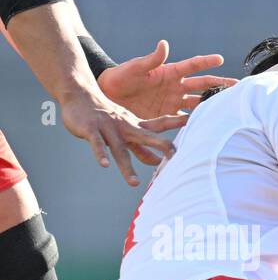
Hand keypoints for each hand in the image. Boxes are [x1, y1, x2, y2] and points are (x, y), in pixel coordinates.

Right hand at [59, 89, 186, 185]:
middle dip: (161, 145)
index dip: (178, 122)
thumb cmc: (107, 116)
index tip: (195, 121)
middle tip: (175, 155)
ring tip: (134, 183)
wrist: (80, 95)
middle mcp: (126, 127)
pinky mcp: (91, 129)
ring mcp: (108, 128)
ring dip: (127, 167)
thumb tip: (157, 162)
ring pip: (120, 149)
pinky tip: (104, 164)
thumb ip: (141, 148)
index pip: (161, 125)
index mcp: (136, 126)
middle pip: (147, 137)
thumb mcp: (127, 130)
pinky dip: (100, 154)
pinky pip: (97, 143)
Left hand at [98, 40, 235, 119]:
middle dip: (220, 85)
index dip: (206, 62)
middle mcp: (174, 87)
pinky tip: (208, 128)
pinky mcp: (166, 116)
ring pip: (198, 104)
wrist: (108, 97)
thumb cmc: (118, 78)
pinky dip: (196, 124)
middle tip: (239, 87)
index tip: (221, 58)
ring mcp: (172, 102)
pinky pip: (185, 121)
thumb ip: (151, 59)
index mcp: (168, 73)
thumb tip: (164, 44)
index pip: (192, 66)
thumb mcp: (134, 68)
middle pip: (202, 86)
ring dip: (212, 105)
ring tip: (230, 108)